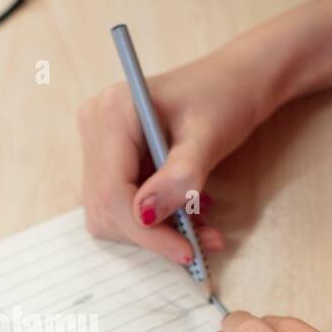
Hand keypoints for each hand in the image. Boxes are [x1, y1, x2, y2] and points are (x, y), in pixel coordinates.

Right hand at [76, 41, 287, 263]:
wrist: (236, 80)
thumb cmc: (226, 97)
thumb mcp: (209, 136)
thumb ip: (180, 176)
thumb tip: (146, 216)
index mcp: (113, 112)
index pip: (113, 190)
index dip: (146, 231)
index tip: (186, 251)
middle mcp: (95, 125)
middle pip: (106, 206)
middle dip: (152, 234)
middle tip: (199, 245)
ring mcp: (98, 142)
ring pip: (111, 212)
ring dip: (155, 231)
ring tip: (201, 226)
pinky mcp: (110, 158)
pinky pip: (122, 204)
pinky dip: (155, 219)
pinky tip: (187, 211)